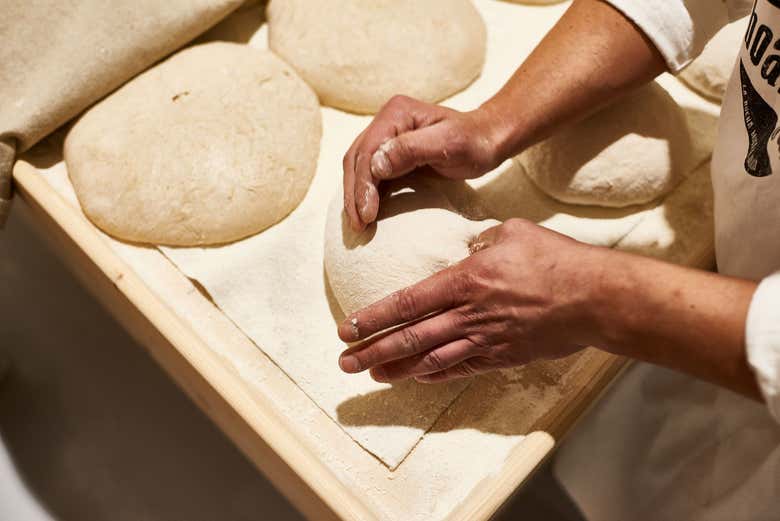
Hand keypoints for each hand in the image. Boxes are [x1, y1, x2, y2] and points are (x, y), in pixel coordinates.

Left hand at [337, 219, 606, 382]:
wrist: (594, 298)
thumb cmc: (555, 260)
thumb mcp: (513, 233)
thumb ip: (482, 242)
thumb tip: (469, 249)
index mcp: (465, 281)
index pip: (407, 302)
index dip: (374, 317)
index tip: (347, 328)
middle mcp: (468, 314)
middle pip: (411, 338)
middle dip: (373, 351)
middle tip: (345, 363)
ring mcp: (485, 339)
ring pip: (430, 359)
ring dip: (397, 368)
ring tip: (370, 374)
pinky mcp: (503, 356)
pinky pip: (461, 368)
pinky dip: (435, 375)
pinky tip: (417, 378)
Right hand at [342, 95, 504, 230]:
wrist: (486, 140)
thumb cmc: (473, 141)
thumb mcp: (448, 143)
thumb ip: (411, 150)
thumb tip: (375, 165)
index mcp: (396, 113)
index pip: (368, 150)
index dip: (364, 183)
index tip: (367, 214)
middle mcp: (386, 122)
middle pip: (357, 158)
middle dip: (354, 193)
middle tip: (357, 224)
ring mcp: (387, 137)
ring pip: (358, 167)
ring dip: (354, 195)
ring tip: (357, 224)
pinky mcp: (391, 153)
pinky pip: (370, 174)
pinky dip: (364, 193)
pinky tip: (365, 213)